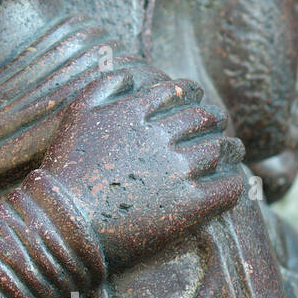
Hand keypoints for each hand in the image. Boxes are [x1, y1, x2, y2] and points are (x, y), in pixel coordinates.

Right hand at [42, 72, 244, 271]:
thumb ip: (105, 85)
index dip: (194, 92)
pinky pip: (227, 188)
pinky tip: (232, 182)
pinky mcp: (188, 206)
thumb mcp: (76, 114)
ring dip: (231, 148)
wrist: (63, 223)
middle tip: (220, 125)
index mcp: (135, 112)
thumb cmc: (65, 170)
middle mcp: (159, 136)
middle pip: (205, 119)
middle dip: (216, 119)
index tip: (198, 99)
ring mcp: (176, 171)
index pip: (179, 91)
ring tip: (234, 151)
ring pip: (220, 150)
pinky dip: (234, 181)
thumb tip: (135, 74)